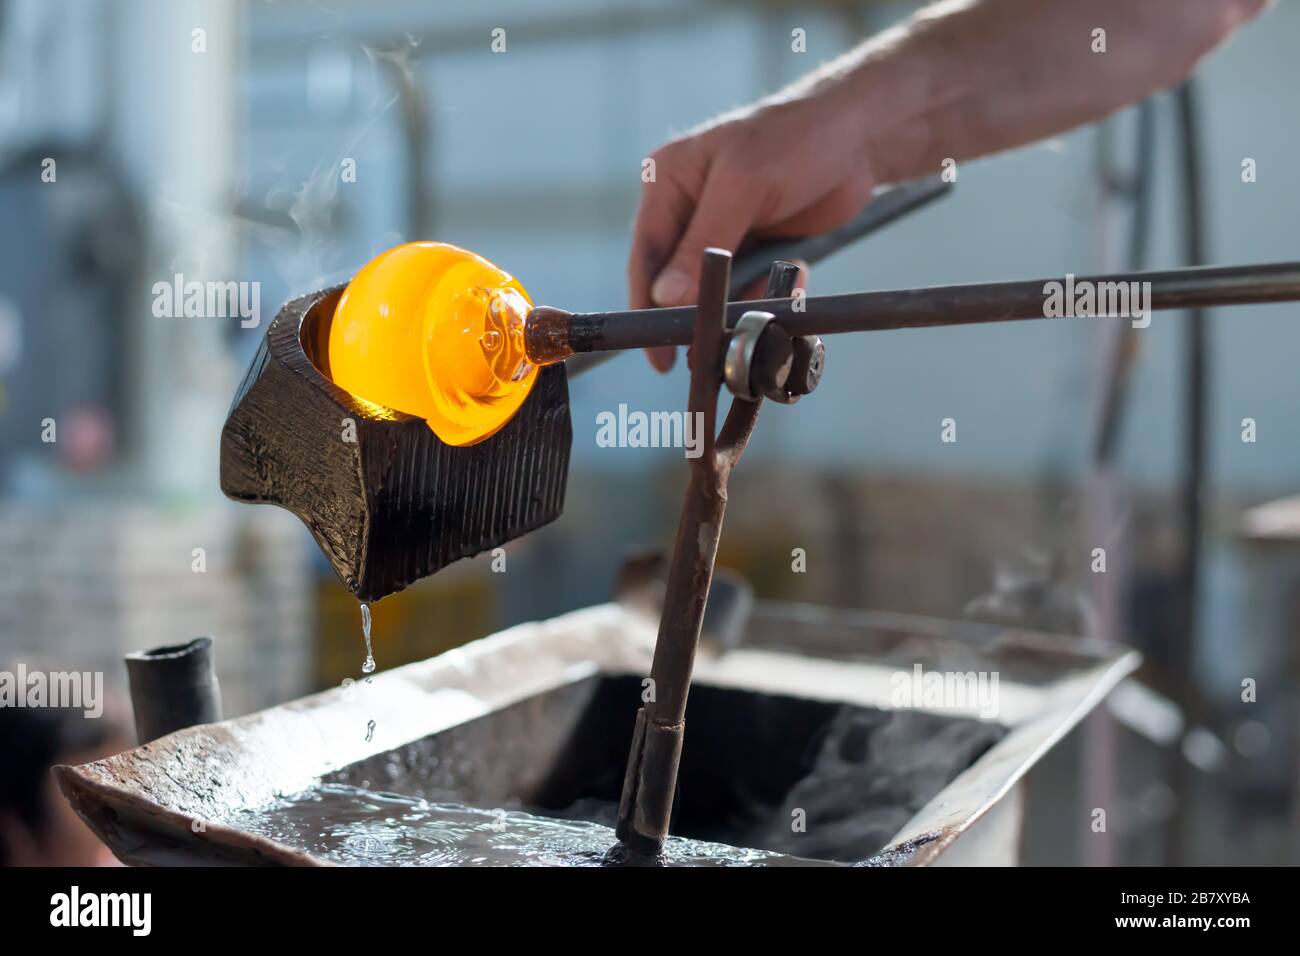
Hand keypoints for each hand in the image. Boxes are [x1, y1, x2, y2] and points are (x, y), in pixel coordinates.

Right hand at [628, 88, 874, 370]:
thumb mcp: (743, 187)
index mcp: (669, 182)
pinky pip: (752, 285)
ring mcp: (724, 228)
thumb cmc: (795, 139)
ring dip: (736, 307)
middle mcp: (689, 207)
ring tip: (754, 324)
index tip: (656, 352)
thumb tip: (664, 297)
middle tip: (704, 352)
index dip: (646, 306)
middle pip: (676, 279)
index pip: (645, 255)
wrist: (860, 134)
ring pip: (716, 288)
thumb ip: (702, 244)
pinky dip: (768, 294)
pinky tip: (791, 285)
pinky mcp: (757, 245)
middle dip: (693, 313)